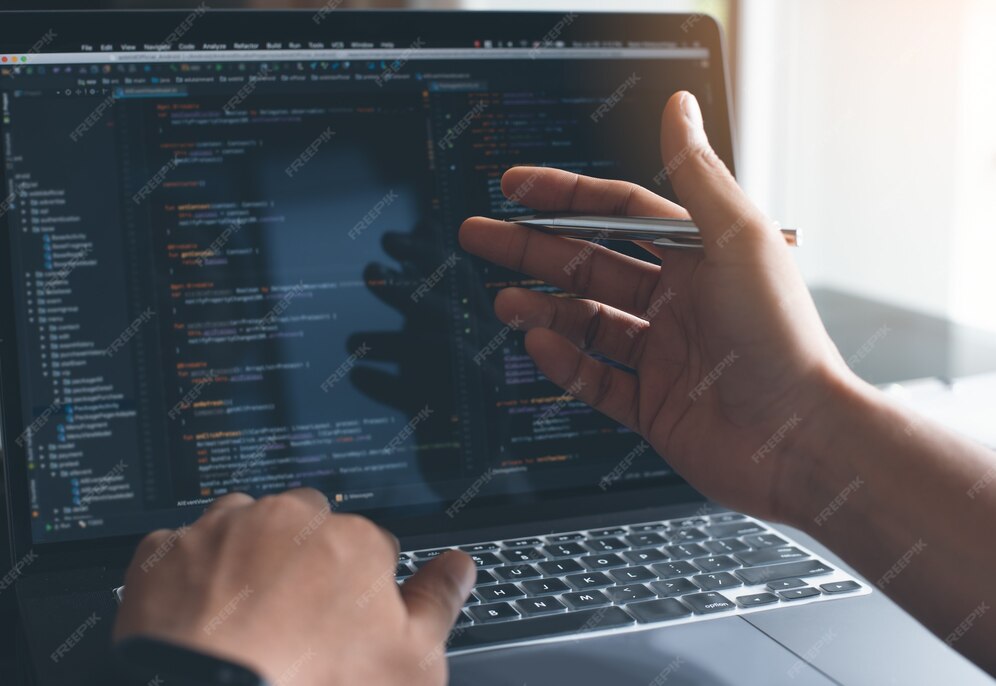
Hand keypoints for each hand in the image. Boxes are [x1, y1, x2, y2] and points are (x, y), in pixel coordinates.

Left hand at [113, 490, 474, 684]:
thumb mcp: (410, 662)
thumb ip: (437, 603)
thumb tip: (459, 568)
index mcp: (352, 540)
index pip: (371, 546)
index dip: (363, 587)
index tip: (350, 619)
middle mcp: (288, 520)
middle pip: (308, 524)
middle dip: (306, 556)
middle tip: (297, 619)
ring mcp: (222, 531)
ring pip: (243, 523)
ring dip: (247, 552)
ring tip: (245, 613)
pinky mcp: (164, 554)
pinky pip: (179, 546)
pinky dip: (188, 570)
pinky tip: (196, 610)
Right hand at [459, 91, 855, 521]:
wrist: (799, 440)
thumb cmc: (782, 340)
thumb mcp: (739, 240)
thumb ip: (697, 175)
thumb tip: (679, 109)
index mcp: (700, 259)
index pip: (620, 215)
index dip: (566, 197)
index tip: (518, 187)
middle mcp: (679, 304)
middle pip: (590, 264)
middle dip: (532, 248)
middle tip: (483, 235)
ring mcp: (663, 356)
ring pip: (586, 321)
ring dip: (542, 306)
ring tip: (502, 298)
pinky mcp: (653, 405)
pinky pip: (596, 378)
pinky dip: (565, 362)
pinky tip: (540, 344)